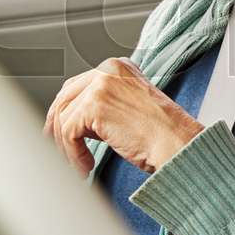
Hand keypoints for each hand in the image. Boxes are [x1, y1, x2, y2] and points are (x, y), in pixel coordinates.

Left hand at [43, 57, 204, 175]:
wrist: (177, 143)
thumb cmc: (161, 134)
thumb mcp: (128, 108)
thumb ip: (102, 106)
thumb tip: (70, 121)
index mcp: (118, 67)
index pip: (77, 86)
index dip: (65, 114)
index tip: (60, 136)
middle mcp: (108, 69)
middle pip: (65, 98)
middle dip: (57, 129)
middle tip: (60, 153)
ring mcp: (101, 84)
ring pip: (63, 117)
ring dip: (66, 147)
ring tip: (80, 165)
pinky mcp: (95, 104)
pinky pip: (69, 133)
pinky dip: (73, 154)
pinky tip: (86, 167)